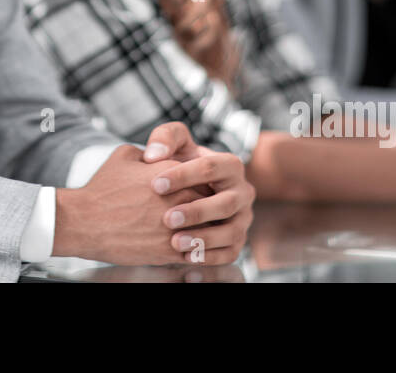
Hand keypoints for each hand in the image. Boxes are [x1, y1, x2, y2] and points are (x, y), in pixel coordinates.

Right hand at [52, 145, 201, 264]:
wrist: (84, 221)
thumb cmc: (102, 189)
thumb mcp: (126, 155)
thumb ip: (150, 152)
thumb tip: (159, 155)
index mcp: (172, 173)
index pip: (207, 178)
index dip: (206, 184)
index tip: (204, 189)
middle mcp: (179, 199)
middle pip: (212, 204)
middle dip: (211, 208)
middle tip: (212, 212)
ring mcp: (175, 227)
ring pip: (208, 230)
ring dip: (207, 230)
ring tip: (203, 230)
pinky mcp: (168, 251)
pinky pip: (195, 252)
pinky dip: (195, 250)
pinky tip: (189, 246)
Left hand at [143, 121, 255, 261]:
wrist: (191, 190)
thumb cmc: (182, 165)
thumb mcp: (176, 145)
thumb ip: (165, 138)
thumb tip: (153, 155)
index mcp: (230, 165)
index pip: (210, 167)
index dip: (183, 175)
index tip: (155, 185)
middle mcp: (242, 192)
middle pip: (225, 203)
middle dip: (196, 212)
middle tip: (167, 218)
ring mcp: (243, 218)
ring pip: (231, 231)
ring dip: (204, 239)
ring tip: (175, 242)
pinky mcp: (238, 240)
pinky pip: (230, 252)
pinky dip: (210, 257)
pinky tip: (187, 257)